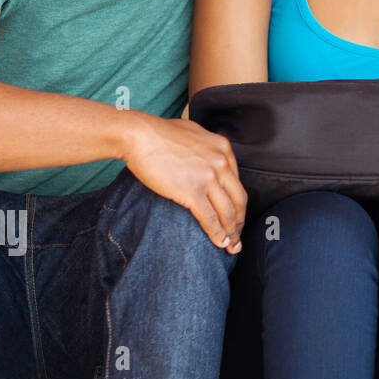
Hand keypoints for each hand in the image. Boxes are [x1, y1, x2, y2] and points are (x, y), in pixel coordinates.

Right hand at [120, 114, 246, 252]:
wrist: (139, 135)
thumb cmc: (160, 134)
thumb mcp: (194, 134)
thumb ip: (206, 148)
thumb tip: (208, 157)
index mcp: (223, 149)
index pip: (237, 182)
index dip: (237, 203)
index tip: (235, 215)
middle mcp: (221, 162)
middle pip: (238, 199)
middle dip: (239, 221)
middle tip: (238, 236)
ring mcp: (208, 177)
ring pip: (227, 211)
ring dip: (231, 232)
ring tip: (230, 245)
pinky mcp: (192, 190)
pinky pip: (209, 217)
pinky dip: (217, 233)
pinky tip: (219, 242)